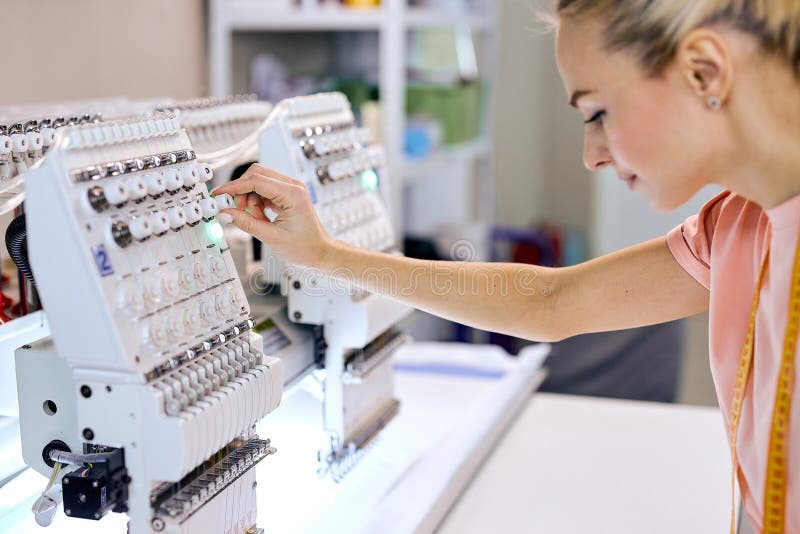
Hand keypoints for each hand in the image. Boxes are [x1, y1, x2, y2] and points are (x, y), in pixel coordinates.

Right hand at [212, 164, 334, 267]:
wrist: (321, 252)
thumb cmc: (305, 248)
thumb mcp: (271, 237)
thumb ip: (246, 223)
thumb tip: (226, 212)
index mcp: (293, 194)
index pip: (256, 180)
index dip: (234, 186)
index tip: (219, 193)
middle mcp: (293, 186)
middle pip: (256, 175)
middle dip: (242, 193)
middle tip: (240, 212)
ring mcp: (291, 188)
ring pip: (259, 182)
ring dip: (251, 200)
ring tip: (258, 220)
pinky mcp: (288, 194)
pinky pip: (265, 190)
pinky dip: (257, 202)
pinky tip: (262, 217)